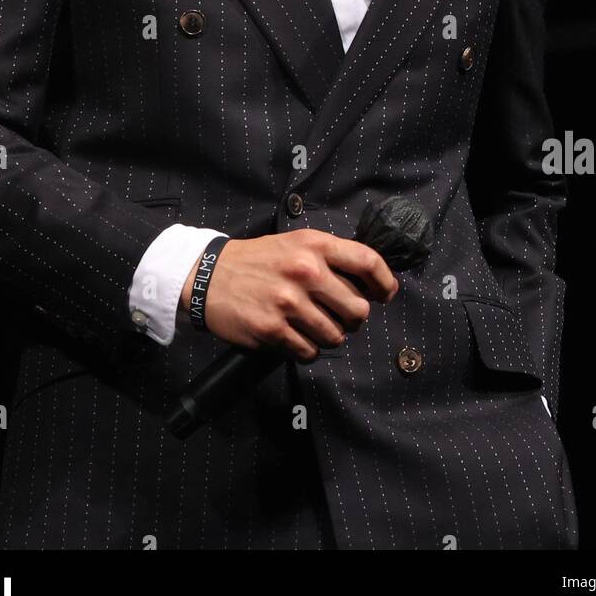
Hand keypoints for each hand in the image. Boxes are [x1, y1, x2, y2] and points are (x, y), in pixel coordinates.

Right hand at [180, 229, 398, 360]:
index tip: (386, 295)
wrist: (210, 276)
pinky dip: (307, 349)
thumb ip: (330, 257)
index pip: (368, 262)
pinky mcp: (273, 329)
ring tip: (314, 327)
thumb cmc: (259, 260)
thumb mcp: (296, 243)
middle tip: (340, 316)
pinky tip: (295, 336)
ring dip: (330, 336)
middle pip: (358, 309)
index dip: (385, 282)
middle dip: (354, 319)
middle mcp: (306, 271)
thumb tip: (369, 282)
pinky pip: (310, 351)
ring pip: (336, 335)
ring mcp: (289, 302)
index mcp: (314, 245)